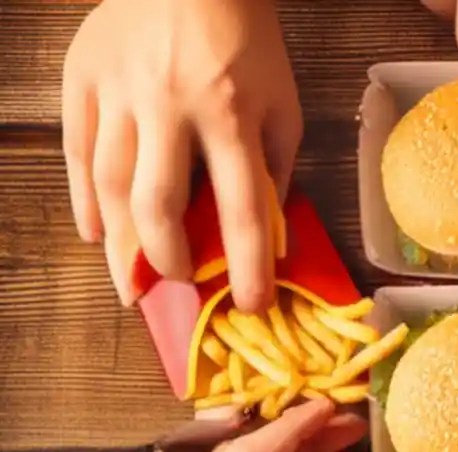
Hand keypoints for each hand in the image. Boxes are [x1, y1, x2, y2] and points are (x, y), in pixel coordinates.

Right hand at [62, 0, 300, 310]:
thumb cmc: (246, 41)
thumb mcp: (282, 102)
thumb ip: (275, 166)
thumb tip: (267, 232)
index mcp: (231, 114)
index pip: (244, 209)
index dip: (248, 266)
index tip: (252, 305)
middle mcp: (170, 106)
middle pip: (159, 205)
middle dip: (169, 260)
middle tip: (180, 287)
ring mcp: (119, 92)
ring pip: (108, 185)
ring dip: (121, 244)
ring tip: (132, 282)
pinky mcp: (81, 78)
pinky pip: (76, 152)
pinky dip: (84, 201)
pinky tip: (98, 234)